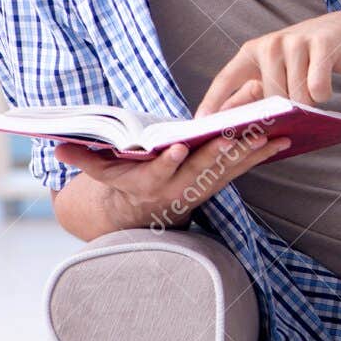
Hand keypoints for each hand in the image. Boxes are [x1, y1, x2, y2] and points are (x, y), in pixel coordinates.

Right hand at [56, 80, 289, 228]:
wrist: (143, 213)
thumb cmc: (121, 181)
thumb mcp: (99, 172)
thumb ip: (83, 158)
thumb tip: (56, 148)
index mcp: (149, 181)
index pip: (159, 172)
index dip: (168, 161)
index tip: (179, 147)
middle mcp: (179, 187)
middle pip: (203, 164)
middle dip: (222, 144)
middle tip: (240, 127)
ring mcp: (202, 186)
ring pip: (229, 165)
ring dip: (251, 147)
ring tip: (274, 128)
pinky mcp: (219, 181)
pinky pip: (242, 167)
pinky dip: (261, 153)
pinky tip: (283, 138)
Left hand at [195, 8, 340, 116]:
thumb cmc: (308, 57)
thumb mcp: (276, 69)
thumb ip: (253, 92)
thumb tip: (230, 120)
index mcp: (253, 51)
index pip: (226, 78)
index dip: (212, 102)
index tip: (200, 123)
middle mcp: (270, 44)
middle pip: (271, 98)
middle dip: (286, 109)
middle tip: (298, 103)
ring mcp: (295, 43)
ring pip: (296, 97)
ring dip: (309, 102)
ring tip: (314, 85)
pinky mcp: (321, 46)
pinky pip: (317, 89)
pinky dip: (324, 94)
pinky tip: (325, 82)